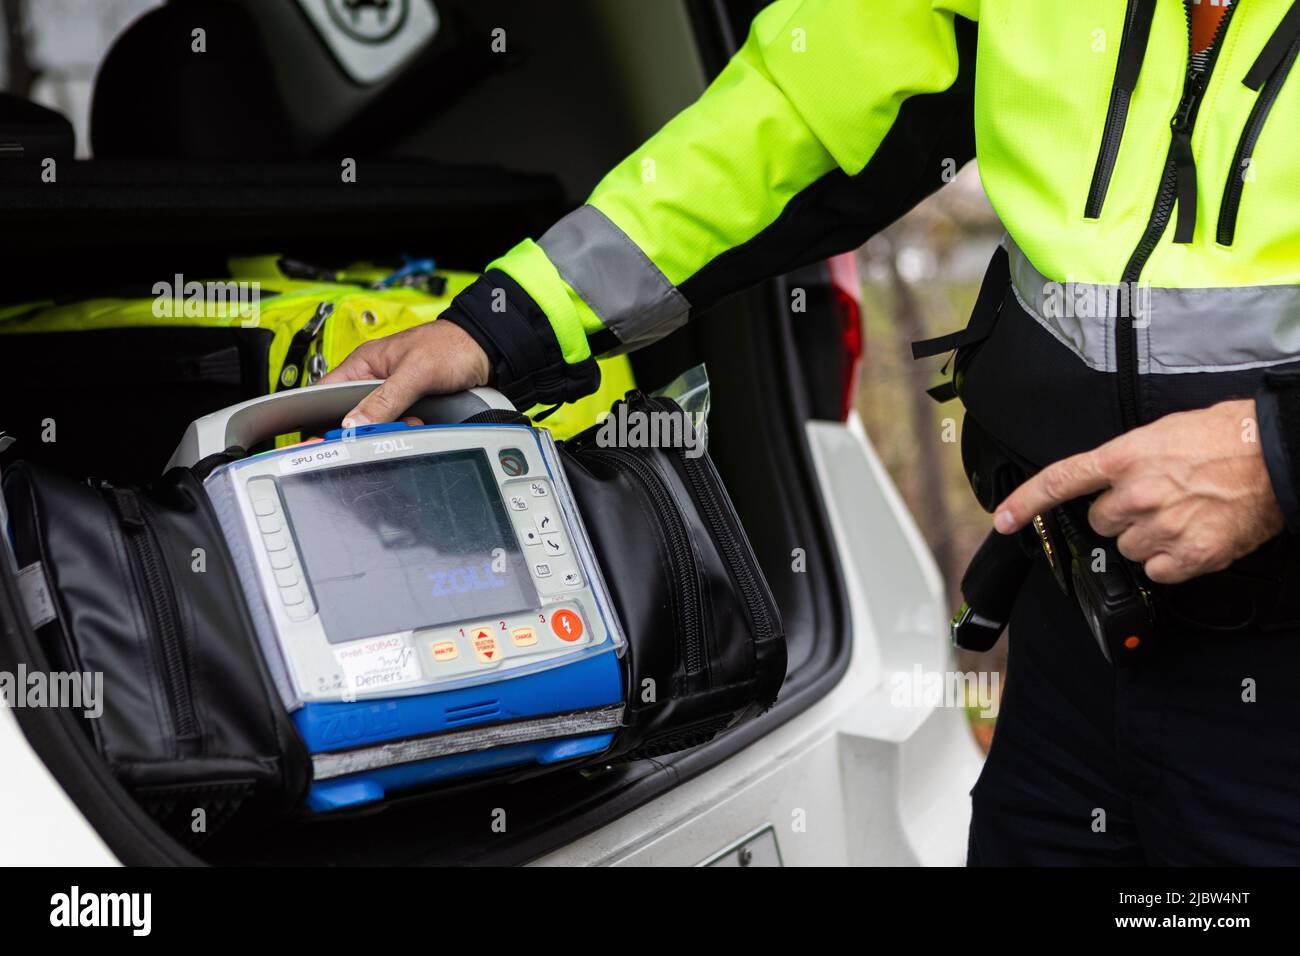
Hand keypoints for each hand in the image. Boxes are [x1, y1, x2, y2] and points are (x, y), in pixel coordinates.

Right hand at [317, 320, 490, 426]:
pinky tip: (421, 424)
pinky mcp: (409, 405)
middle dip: (367, 428)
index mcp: (364, 362)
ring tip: (413, 422)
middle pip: (351, 415)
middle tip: (386, 428)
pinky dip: (407, 430)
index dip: (321, 417)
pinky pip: (398, 425)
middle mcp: (374, 378)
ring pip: (376, 424)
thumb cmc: (451, 345)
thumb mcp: (415, 371)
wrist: (486, 351)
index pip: (326, 393)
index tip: (327, 438)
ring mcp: (391, 393)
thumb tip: (353, 424)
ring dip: (392, 429)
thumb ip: (384, 399)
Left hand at [993, 399, 1283, 583]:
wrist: (1274, 456)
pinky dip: (1171, 559)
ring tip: (1181, 511)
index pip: (1059, 482)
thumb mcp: (1160, 435)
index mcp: (1123, 459)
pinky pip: (1157, 570)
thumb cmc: (1224, 439)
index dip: (1025, 503)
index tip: (1003, 520)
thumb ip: (1124, 463)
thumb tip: (1107, 483)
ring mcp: (1160, 527)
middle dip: (1120, 515)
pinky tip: (1192, 534)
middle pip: (1100, 523)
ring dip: (1147, 537)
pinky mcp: (1187, 555)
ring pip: (1128, 548)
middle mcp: (1135, 495)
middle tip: (1157, 497)